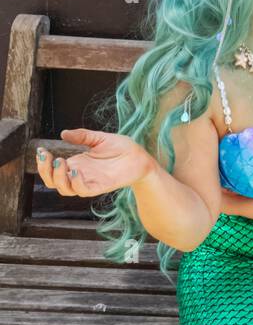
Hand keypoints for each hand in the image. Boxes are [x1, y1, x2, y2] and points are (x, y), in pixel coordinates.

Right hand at [35, 128, 154, 196]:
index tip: (40, 151)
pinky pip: (83, 190)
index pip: (52, 170)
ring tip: (60, 162)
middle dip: (45, 171)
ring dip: (58, 177)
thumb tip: (63, 133)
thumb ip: (82, 136)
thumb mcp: (98, 138)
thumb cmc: (121, 148)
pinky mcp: (100, 187)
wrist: (140, 156)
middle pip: (54, 182)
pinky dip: (76, 183)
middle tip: (47, 157)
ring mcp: (89, 182)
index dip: (43, 163)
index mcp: (76, 164)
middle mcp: (79, 174)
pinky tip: (76, 171)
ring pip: (65, 189)